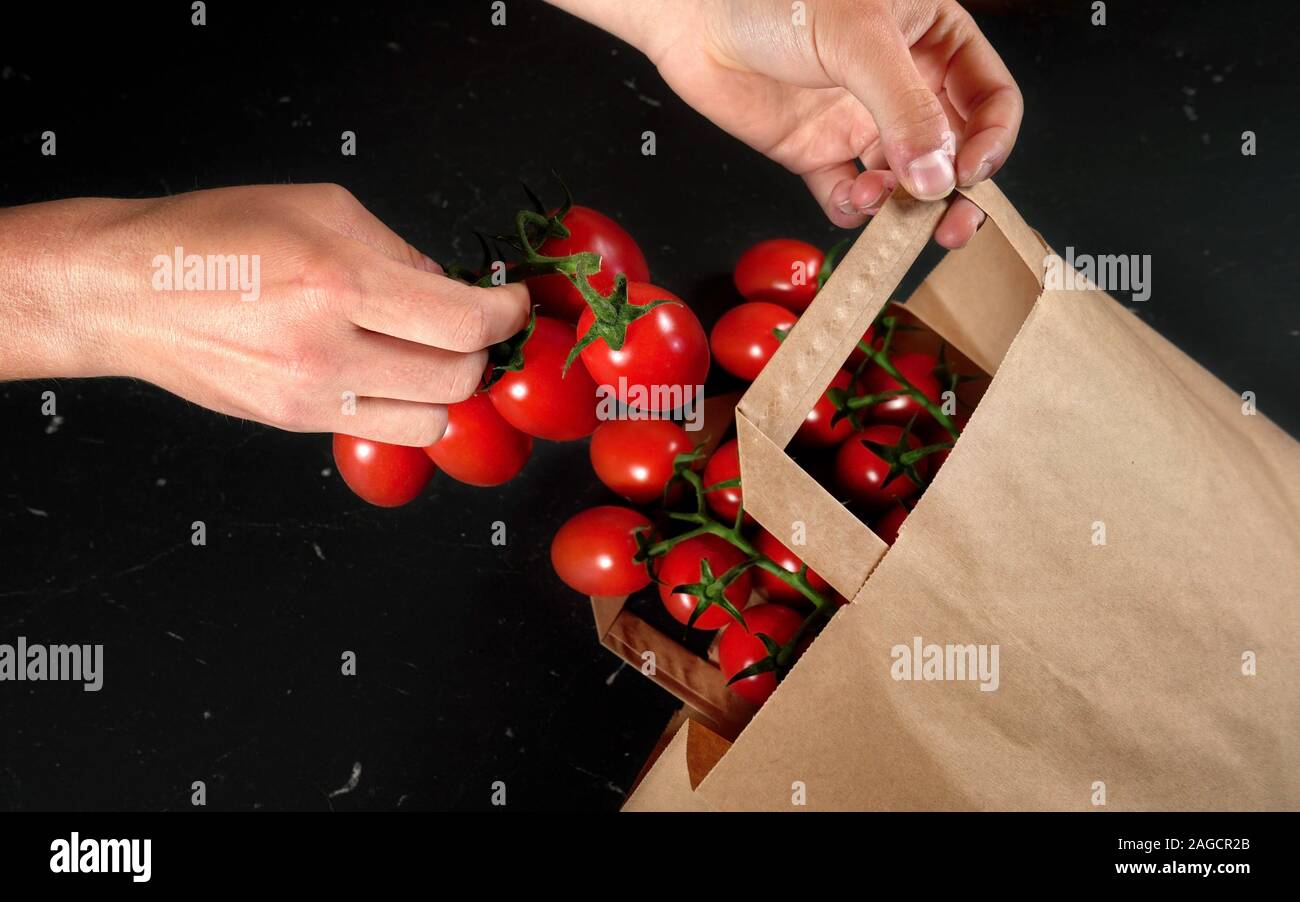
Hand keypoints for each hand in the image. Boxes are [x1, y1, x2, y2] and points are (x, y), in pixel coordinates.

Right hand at [0, 184, 528, 444]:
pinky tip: (389, 374)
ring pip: (432, 420)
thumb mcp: (318, 208)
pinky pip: (385, 431)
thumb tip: (450, 286)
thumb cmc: (211, 237)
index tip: (512, 303)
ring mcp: (311, 397)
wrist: (126, 292)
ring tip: (430, 353)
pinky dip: (406, 407)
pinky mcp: (295, 424)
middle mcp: (327, 349)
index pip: (464, 322)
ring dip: (448, 387)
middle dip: (483, 349)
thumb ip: (397, 250)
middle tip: (475, 324)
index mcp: (339, 282)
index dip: (507, 314)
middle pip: (458, 377)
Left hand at [553, 0, 1021, 247]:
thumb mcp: (857, 38)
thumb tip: (938, 175)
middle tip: (950, 226)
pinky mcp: (814, 151)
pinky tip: (846, 200)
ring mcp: (857, 119)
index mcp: (930, 36)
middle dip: (954, 192)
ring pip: (901, 179)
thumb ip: (904, 109)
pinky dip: (852, 210)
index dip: (990, 139)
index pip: (987, 97)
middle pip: (951, 149)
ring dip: (899, 204)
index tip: (970, 173)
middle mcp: (900, 82)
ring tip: (879, 202)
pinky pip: (847, 194)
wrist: (693, 17)